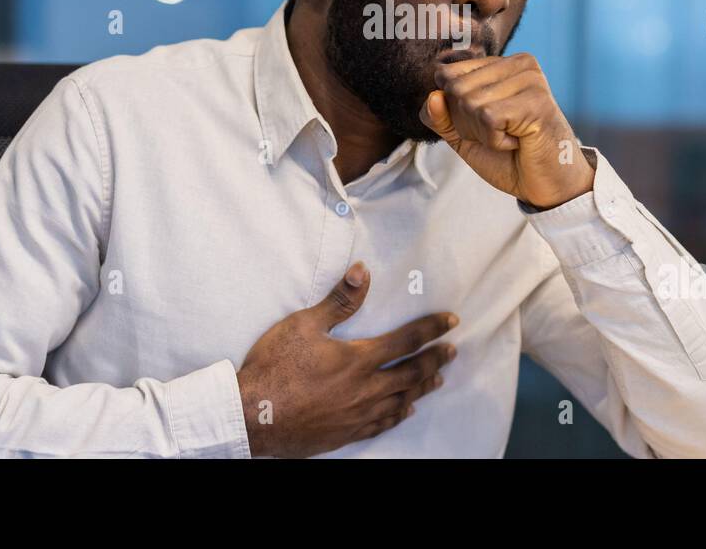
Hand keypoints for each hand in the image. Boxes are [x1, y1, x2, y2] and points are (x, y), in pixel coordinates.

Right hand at [235, 262, 456, 457]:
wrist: (253, 416)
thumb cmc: (275, 367)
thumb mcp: (304, 324)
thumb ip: (339, 300)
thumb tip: (362, 272)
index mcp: (358, 359)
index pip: (407, 340)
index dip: (432, 329)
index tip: (451, 322)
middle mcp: (365, 389)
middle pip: (411, 373)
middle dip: (434, 360)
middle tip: (452, 351)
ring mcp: (357, 414)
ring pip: (401, 400)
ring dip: (422, 387)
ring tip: (437, 380)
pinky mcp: (346, 432)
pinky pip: (382, 423)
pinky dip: (398, 414)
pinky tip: (404, 411)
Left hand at [419, 53, 594, 209]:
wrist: (545, 187)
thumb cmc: (508, 158)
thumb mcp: (464, 136)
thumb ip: (441, 117)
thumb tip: (432, 97)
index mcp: (501, 64)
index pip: (447, 75)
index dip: (455, 111)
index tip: (487, 124)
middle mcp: (518, 64)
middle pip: (456, 89)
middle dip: (469, 123)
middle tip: (502, 133)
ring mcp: (530, 80)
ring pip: (471, 103)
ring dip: (484, 134)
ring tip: (513, 137)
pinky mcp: (536, 101)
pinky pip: (488, 118)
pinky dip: (496, 140)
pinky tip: (519, 141)